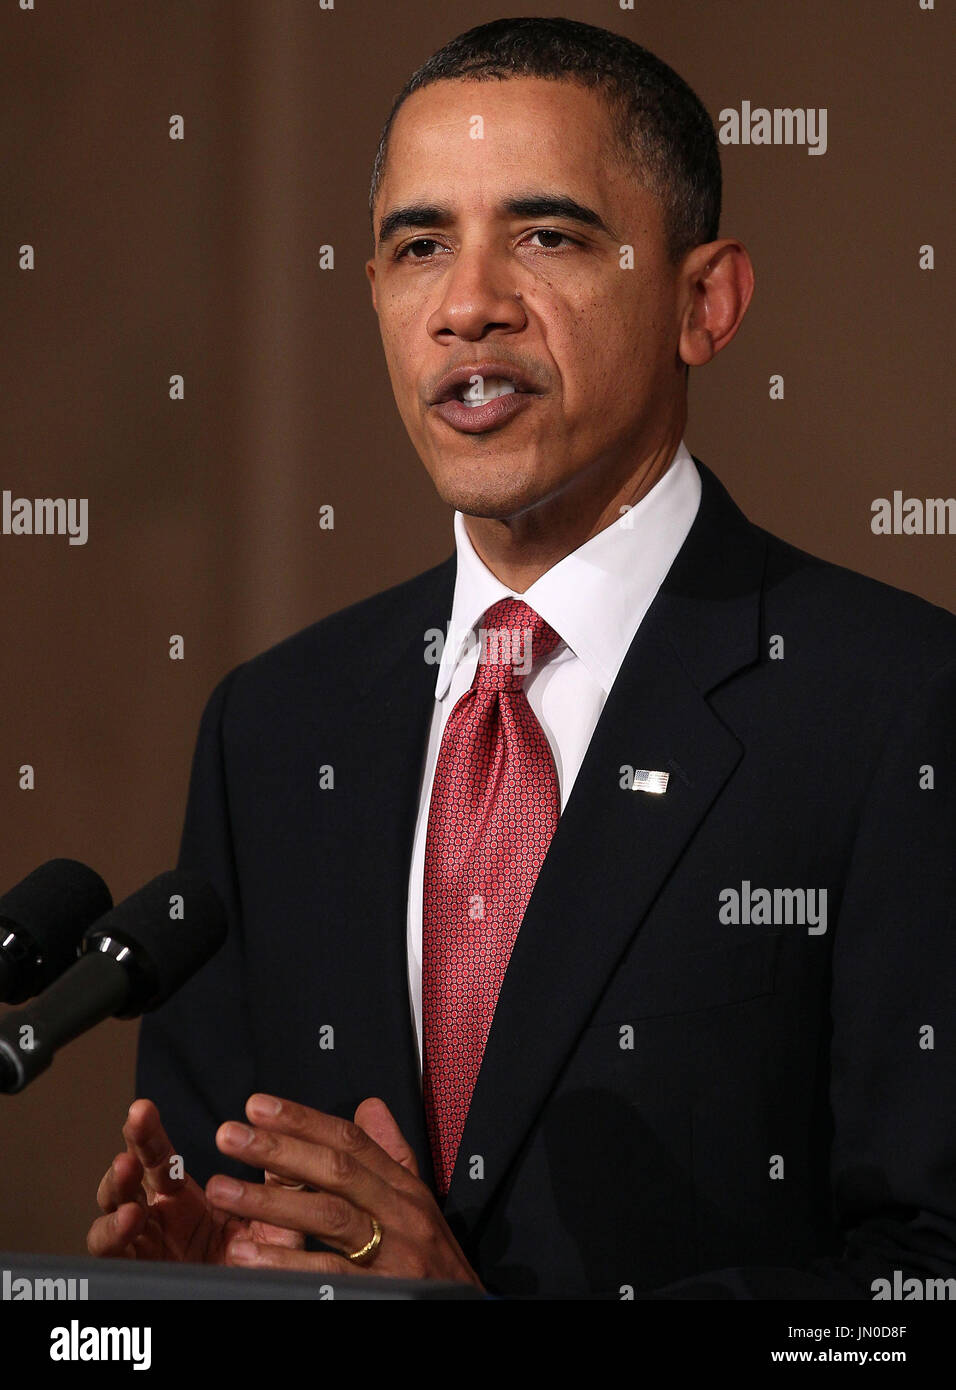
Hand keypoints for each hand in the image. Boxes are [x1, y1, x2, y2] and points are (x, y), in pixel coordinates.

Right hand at [86, 1098, 302, 1262]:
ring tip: (128, 1167)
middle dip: (131, 1145)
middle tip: (138, 1117)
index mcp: (181, 1202)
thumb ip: (280, 1187)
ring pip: (111, 1211)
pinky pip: (112, 1254)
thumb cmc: (256, 1271)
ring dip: (116, 1187)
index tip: (144, 1108)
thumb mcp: (274, 1226)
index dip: (149, 1133)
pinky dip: (113, 1234)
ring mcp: (142, 1247)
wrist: (251, 1301)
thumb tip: (288, 1141)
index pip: (159, 1158)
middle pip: (130, 1176)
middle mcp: (155, 1220)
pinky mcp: (137, 1274)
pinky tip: (129, 1217)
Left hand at [207, 1093, 483, 1287]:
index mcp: (402, 1187)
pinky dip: (288, 1262)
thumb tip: (369, 1106)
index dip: (303, 1119)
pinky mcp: (384, 1290)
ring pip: (329, 1215)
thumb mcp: (420, 1201)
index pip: (349, 1140)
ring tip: (223, 1189)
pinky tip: (251, 1254)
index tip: (258, 1106)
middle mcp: (399, 1212)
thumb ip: (391, 1154)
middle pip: (335, 1169)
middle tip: (229, 1135)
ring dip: (270, 1200)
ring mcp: (393, 1252)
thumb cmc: (436, 1261)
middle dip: (279, 1149)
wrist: (468, 1315)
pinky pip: (331, 1273)